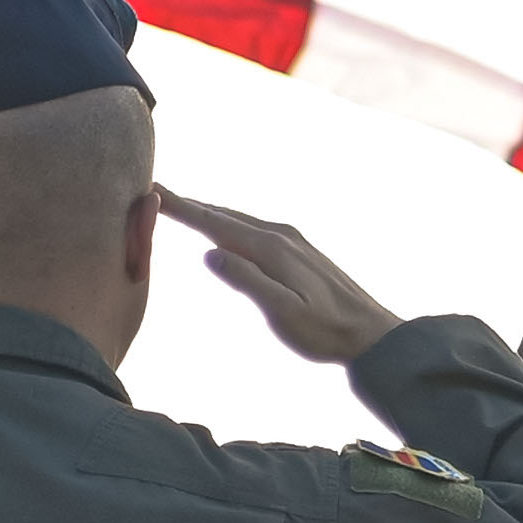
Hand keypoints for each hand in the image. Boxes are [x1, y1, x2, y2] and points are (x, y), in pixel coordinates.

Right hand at [161, 192, 401, 362]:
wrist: (370, 333)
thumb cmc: (325, 330)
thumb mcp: (282, 312)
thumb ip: (247, 281)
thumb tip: (210, 253)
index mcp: (271, 249)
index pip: (215, 223)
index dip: (182, 208)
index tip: (153, 190)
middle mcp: (280, 235)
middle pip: (224, 215)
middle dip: (190, 204)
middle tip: (156, 191)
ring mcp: (291, 240)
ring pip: (240, 220)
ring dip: (209, 212)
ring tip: (182, 205)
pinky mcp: (298, 249)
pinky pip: (253, 228)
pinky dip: (229, 223)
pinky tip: (225, 229)